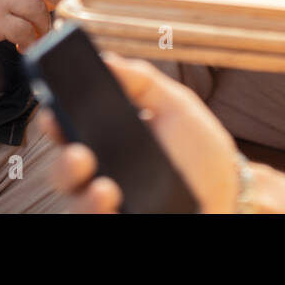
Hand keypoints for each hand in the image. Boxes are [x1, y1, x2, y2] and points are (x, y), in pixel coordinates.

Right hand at [39, 53, 241, 212]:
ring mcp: (112, 205)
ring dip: (83, 200)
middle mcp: (101, 175)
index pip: (67, 133)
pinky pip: (100, 225)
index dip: (53, 123)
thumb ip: (143, 82)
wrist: (232, 190)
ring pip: (78, 208)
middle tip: (80, 155)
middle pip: (63, 174)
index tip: (52, 113)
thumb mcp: (175, 105)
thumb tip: (107, 59)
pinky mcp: (126, 223)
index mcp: (105, 141)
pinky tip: (113, 205)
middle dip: (63, 165)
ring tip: (105, 188)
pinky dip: (101, 215)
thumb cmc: (199, 147)